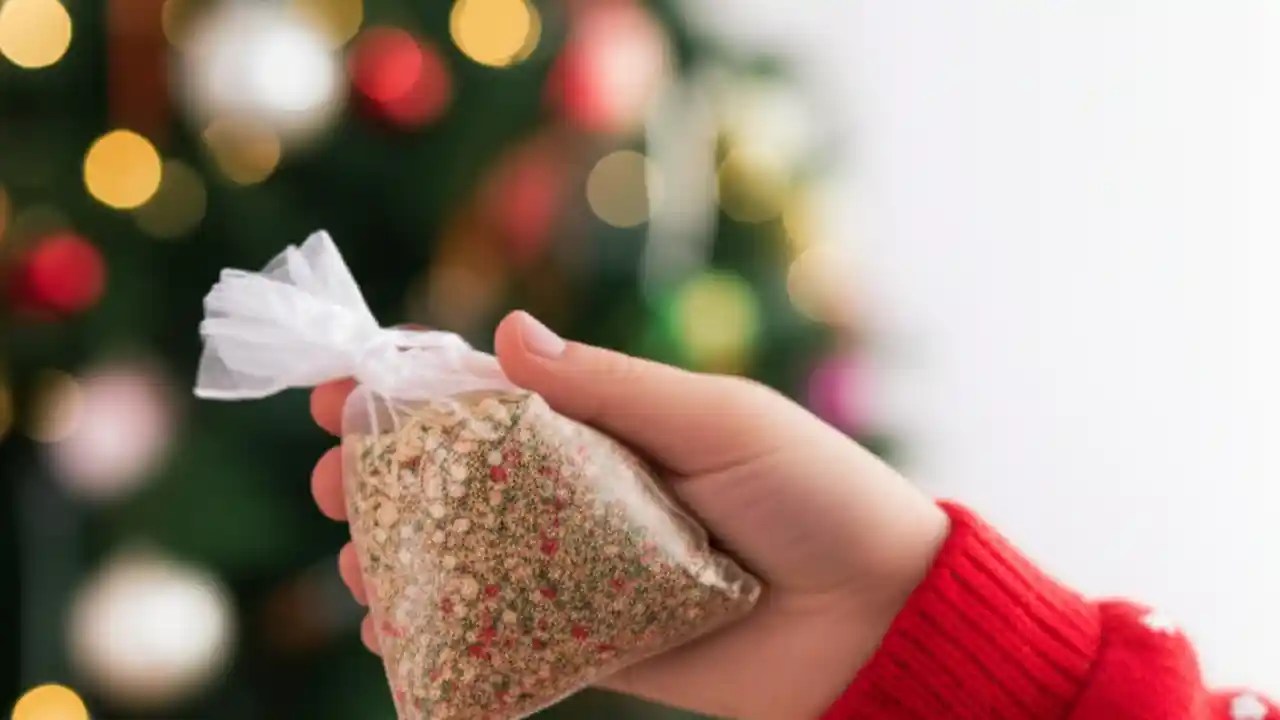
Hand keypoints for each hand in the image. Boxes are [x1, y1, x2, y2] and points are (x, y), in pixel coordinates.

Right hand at [309, 311, 948, 719]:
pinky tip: (396, 635)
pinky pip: (509, 636)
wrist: (880, 615)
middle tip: (330, 482)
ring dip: (403, 557)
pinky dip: (450, 636)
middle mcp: (585, 490)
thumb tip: (510, 333)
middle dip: (388, 477)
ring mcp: (583, 568)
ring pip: (471, 558)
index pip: (495, 394)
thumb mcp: (720, 420)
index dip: (415, 388)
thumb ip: (615, 388)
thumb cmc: (814, 493)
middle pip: (463, 478)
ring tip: (355, 564)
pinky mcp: (597, 640)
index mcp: (611, 421)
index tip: (341, 386)